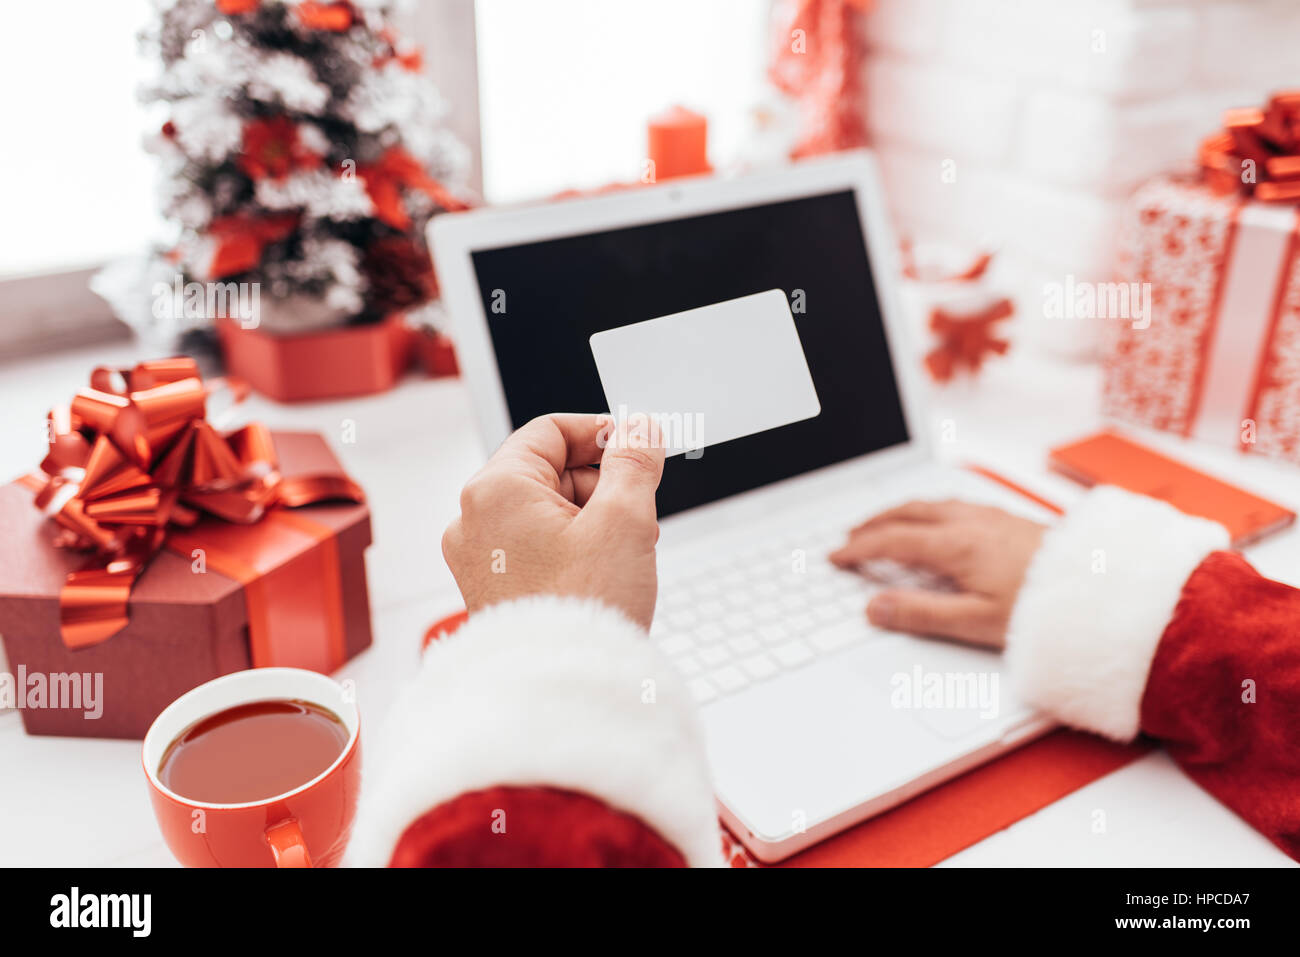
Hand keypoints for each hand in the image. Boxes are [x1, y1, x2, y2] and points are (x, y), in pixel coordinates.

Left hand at [442, 413, 665, 628]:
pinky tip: (603, 576)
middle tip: (638, 515)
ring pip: (545, 513)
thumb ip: (634, 463)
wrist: (560, 693)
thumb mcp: (624, 520)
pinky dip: (572, 550)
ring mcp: (478, 559)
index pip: (550, 431)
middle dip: (601, 487)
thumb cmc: (582, 610)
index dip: (600, 433)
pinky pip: (534, 548)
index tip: (636, 448)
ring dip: (592, 521)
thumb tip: (638, 430)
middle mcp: (473, 521)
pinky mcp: (491, 590)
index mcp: (495, 490)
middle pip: (548, 472)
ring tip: (625, 554)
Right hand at [829, 500, 1045, 647]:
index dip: (859, 548)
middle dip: (873, 524)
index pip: (892, 542)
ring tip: (885, 524)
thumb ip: (921, 615)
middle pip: (907, 514)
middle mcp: (970, 524)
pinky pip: (955, 505)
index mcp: (955, 546)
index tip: (838, 556)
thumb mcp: (975, 623)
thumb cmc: (1045, 609)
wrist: (1100, 590)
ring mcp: (992, 518)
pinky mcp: (1010, 520)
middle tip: (851, 536)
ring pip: (932, 505)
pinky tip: (939, 519)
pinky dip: (929, 510)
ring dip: (899, 513)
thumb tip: (875, 608)